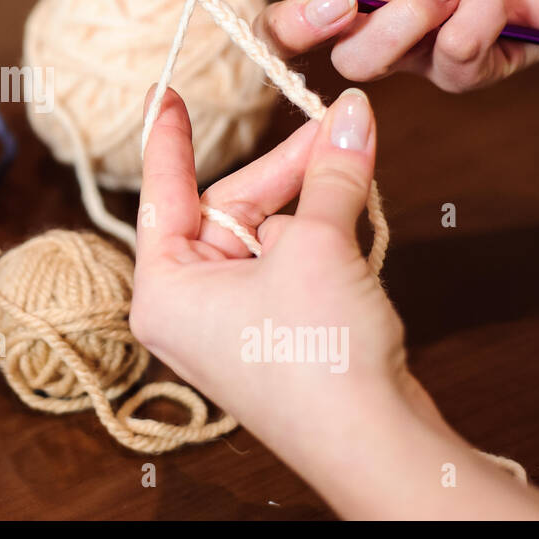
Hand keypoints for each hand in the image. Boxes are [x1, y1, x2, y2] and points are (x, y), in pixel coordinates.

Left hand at [132, 85, 538, 517]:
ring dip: (307, 202)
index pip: (164, 195)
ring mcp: (230, 324)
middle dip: (282, 170)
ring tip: (351, 163)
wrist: (374, 445)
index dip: (169, 139)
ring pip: (264, 235)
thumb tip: (351, 114)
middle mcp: (187, 307)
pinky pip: (285, 265)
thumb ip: (329, 175)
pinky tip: (351, 209)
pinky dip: (316, 237)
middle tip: (330, 125)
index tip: (165, 93)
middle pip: (227, 210)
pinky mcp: (272, 334)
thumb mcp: (318, 248)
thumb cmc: (318, 358)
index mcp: (164, 289)